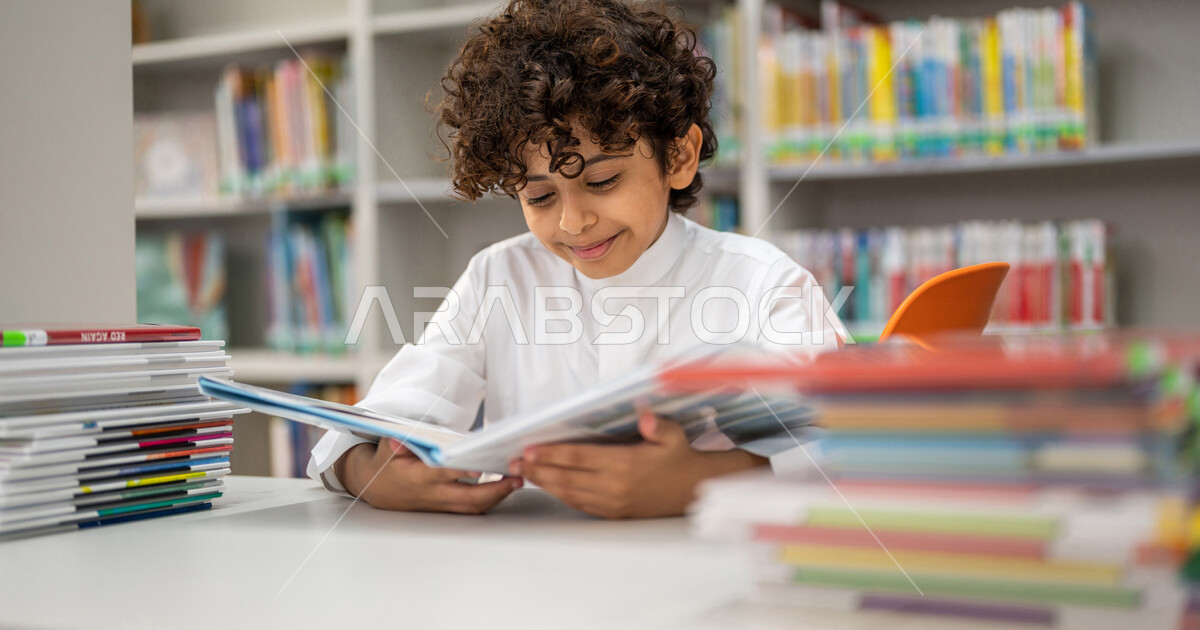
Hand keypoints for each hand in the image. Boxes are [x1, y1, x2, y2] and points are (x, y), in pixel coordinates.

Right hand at [336, 439, 520, 513]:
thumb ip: (395, 443)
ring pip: (472, 506)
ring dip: (496, 496)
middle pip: (467, 498)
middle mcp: (431, 494)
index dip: (461, 472)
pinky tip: (504, 489)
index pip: (443, 475)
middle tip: (516, 479)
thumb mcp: (384, 449)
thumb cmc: (385, 463)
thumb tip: (397, 441)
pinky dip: (488, 500)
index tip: (482, 467)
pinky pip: (470, 508)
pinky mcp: (444, 508)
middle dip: (494, 490)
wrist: (376, 488)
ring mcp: (439, 504)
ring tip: (517, 482)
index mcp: (417, 477)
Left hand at [512, 410, 767, 518]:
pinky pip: (579, 504)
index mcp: (624, 465)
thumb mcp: (672, 435)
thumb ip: (657, 425)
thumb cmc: (679, 458)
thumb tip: (644, 415)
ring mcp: (612, 503)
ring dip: (544, 483)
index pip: (578, 457)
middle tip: (515, 462)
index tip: (529, 449)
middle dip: (537, 469)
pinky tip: (549, 486)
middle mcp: (614, 486)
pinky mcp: (613, 513)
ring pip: (568, 494)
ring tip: (525, 473)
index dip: (551, 454)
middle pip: (566, 478)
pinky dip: (560, 495)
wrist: (692, 490)